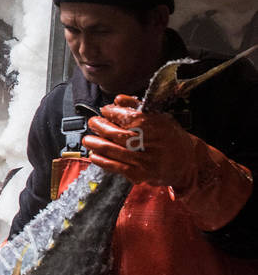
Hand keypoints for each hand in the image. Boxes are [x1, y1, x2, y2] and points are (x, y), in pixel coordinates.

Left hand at [83, 97, 197, 189]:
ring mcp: (145, 160)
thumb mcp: (159, 117)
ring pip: (114, 151)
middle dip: (100, 127)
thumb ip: (137, 107)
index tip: (103, 111)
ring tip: (88, 140)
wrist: (187, 161)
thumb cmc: (170, 137)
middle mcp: (150, 142)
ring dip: (96, 144)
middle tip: (92, 123)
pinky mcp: (141, 174)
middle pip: (117, 134)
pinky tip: (95, 156)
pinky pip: (117, 167)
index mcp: (154, 125)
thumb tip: (117, 99)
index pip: (127, 116)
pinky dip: (103, 161)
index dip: (110, 113)